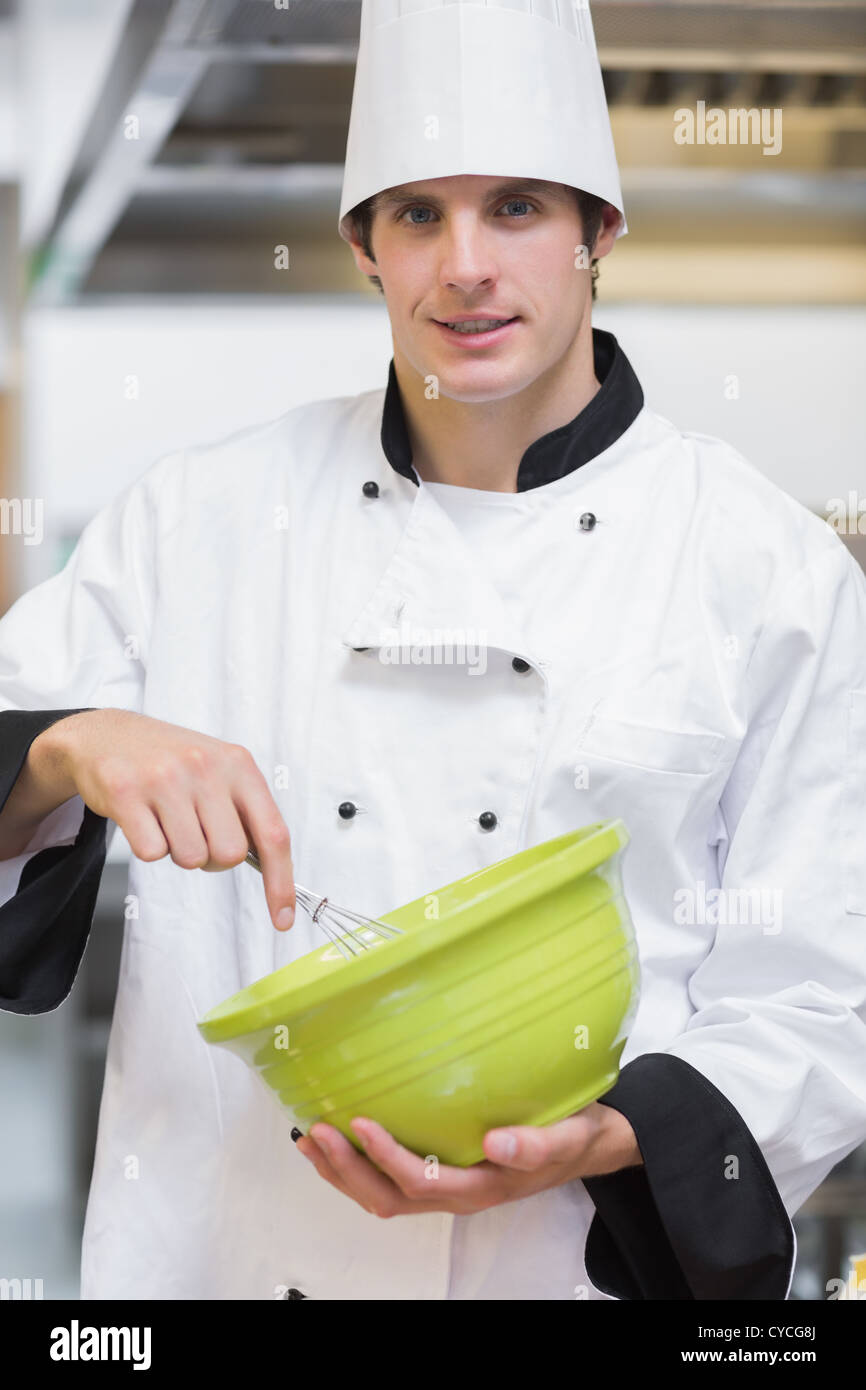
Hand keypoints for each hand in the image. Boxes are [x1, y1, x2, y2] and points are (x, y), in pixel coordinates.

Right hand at [39, 709, 295, 930]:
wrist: (108, 734)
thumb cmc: (170, 760)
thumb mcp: (218, 770)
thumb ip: (244, 811)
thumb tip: (270, 868)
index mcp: (239, 764)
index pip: (273, 833)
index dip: (281, 882)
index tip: (282, 918)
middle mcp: (206, 767)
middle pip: (230, 854)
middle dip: (214, 858)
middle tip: (195, 833)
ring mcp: (165, 778)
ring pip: (191, 858)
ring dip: (179, 851)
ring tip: (166, 820)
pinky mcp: (126, 792)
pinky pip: (152, 852)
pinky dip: (148, 846)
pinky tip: (142, 817)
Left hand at [295, 1102, 642, 1216]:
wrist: (585, 1147)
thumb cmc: (572, 1137)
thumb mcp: (564, 1137)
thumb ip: (534, 1144)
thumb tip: (496, 1143)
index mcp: (480, 1187)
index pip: (421, 1180)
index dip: (386, 1156)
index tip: (361, 1122)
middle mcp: (456, 1195)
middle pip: (387, 1197)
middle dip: (346, 1169)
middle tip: (315, 1131)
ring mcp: (445, 1189)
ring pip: (381, 1195)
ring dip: (342, 1172)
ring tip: (310, 1139)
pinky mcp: (441, 1175)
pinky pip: (389, 1182)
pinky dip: (358, 1165)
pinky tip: (342, 1140)